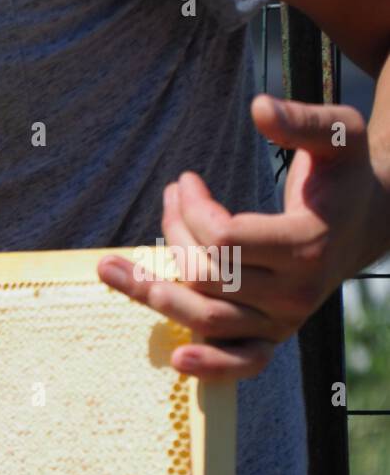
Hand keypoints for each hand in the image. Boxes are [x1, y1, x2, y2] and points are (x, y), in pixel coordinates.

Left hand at [98, 93, 389, 379]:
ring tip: (109, 268)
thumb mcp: (338, 135)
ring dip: (152, 292)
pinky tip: (176, 360)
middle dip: (174, 235)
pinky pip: (242, 364)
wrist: (367, 222)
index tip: (183, 181)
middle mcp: (296, 292)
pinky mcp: (274, 338)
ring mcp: (284, 320)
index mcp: (308, 244)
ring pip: (204, 316)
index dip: (192, 210)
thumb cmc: (342, 175)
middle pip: (206, 275)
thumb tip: (259, 106)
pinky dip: (210, 367)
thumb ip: (302, 121)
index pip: (225, 238)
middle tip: (168, 201)